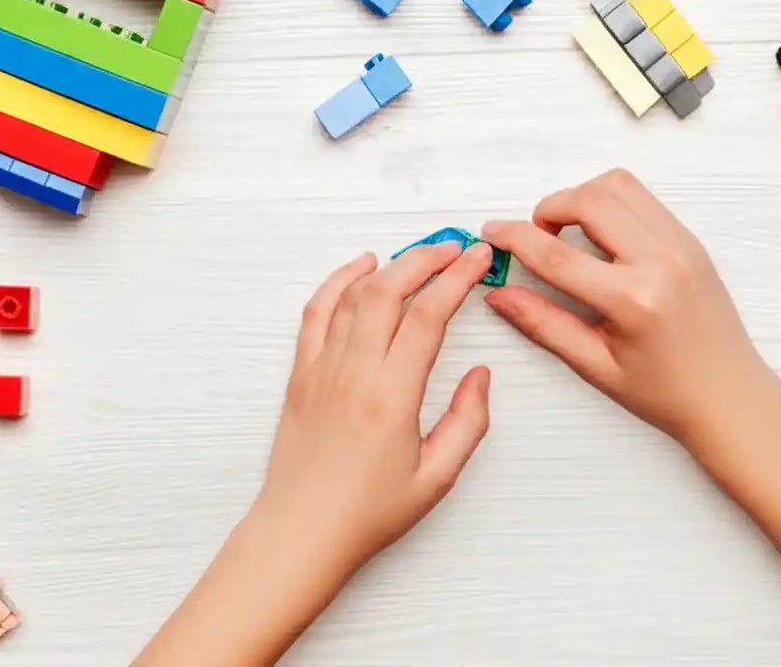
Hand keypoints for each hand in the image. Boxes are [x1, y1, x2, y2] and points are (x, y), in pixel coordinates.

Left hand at [255, 242, 493, 572]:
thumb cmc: (365, 513)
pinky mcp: (300, 375)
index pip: (429, 315)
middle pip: (389, 289)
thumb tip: (480, 375)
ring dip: (389, 266)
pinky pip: (317, 313)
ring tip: (418, 255)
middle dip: (425, 258)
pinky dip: (337, 282)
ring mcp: (321, 369)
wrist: (301, 533)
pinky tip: (358, 269)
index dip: (457, 278)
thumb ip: (467, 421)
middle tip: (454, 248)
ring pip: (353, 294)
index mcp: (391, 396)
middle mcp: (353, 373)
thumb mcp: (436, 477)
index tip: (478, 258)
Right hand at [481, 169, 776, 446]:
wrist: (730, 396)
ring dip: (582, 198)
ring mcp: (681, 245)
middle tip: (538, 237)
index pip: (557, 254)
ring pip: (619, 185)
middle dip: (550, 208)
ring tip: (569, 234)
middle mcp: (661, 262)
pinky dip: (611, 204)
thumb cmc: (667, 391)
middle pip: (590, 199)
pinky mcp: (690, 240)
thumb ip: (543, 324)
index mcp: (633, 300)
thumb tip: (499, 295)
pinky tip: (601, 239)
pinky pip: (643, 199)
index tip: (492, 233)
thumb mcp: (595, 366)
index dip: (515, 238)